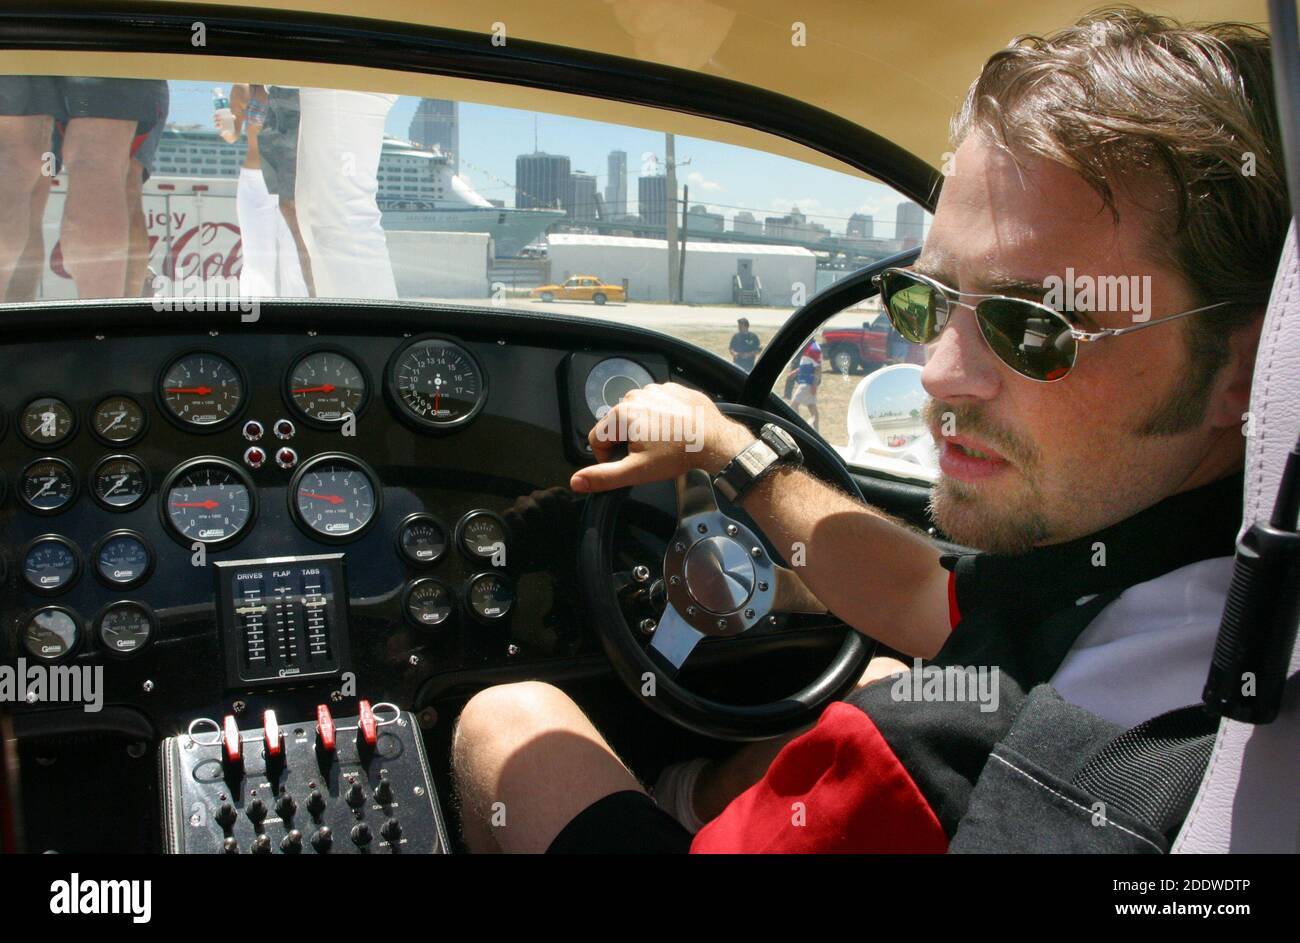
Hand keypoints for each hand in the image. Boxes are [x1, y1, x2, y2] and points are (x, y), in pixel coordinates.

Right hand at [569, 382, 754, 492]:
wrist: (715, 440)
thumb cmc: (678, 454)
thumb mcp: (637, 471)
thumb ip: (604, 476)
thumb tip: (577, 481)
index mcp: (621, 414)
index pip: (596, 438)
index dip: (607, 457)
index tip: (627, 463)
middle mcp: (634, 395)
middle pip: (616, 425)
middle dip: (627, 441)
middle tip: (649, 454)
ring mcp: (654, 389)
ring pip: (636, 414)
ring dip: (643, 428)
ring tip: (662, 442)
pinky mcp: (671, 389)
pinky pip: (656, 404)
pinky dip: (660, 417)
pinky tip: (673, 429)